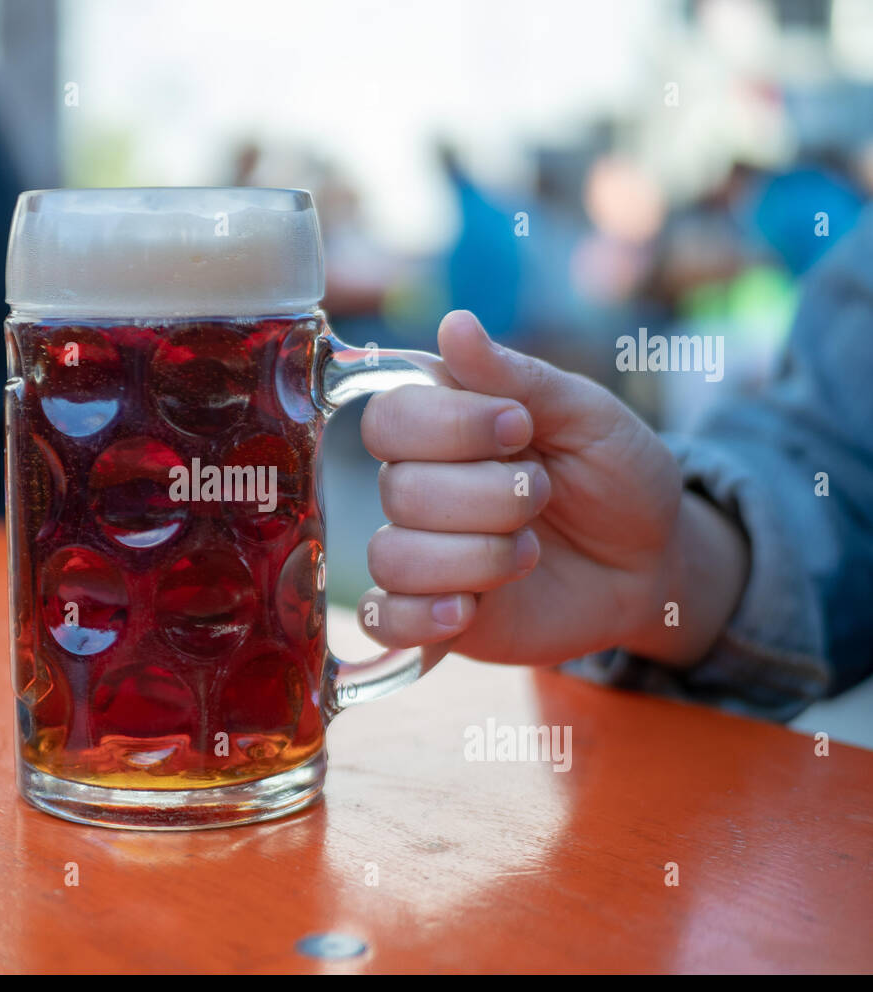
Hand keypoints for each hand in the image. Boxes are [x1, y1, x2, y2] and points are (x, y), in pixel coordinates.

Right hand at [358, 310, 748, 672]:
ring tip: (529, 551)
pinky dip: (418, 616)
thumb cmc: (616, 476)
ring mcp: (422, 556)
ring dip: (477, 555)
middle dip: (489, 495)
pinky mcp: (432, 617)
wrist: (653, 563)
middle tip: (542, 494)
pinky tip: (468, 610)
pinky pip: (385, 621)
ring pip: (394, 555)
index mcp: (443, 428)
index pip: (390, 417)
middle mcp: (418, 489)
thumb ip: (519, 376)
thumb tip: (453, 323)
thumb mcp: (587, 415)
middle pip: (398, 490)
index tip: (520, 427)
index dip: (449, 426)